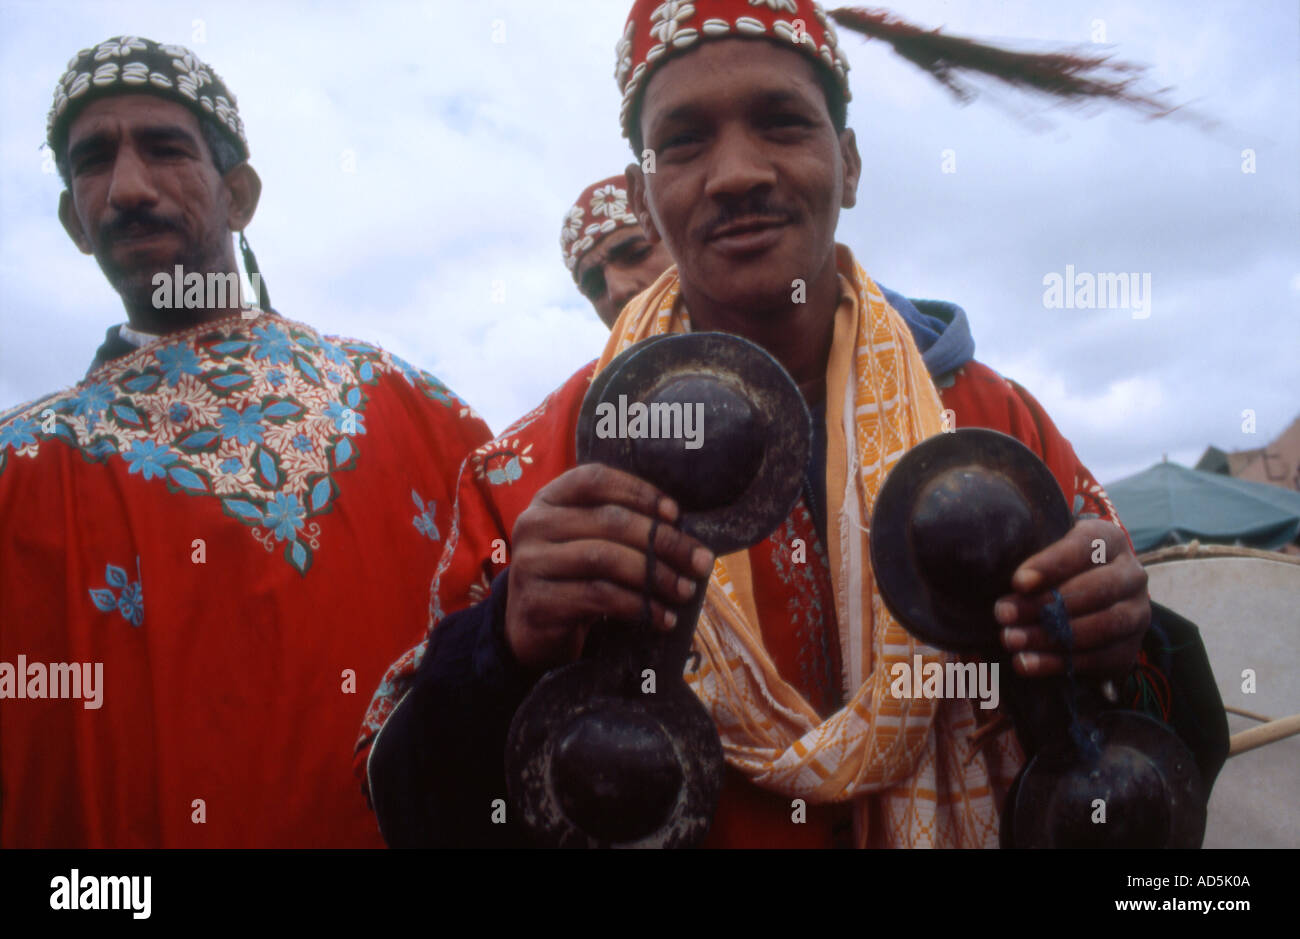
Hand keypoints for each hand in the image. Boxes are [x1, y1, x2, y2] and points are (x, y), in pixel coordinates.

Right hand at [505, 463, 714, 671]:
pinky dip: (638, 607)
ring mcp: (531, 563)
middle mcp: (534, 524)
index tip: (675, 514)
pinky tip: (661, 617)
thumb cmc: (572, 578)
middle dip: (663, 541)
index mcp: (548, 499)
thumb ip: (620, 528)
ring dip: (654, 576)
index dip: (638, 492)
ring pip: (605, 559)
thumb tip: (684, 534)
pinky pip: (598, 597)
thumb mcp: (588, 542)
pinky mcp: (538, 601)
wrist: (531, 630)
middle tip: (700, 562)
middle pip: (609, 521)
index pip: (594, 479)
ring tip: (684, 591)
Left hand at [994, 519, 1149, 677]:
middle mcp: (1132, 575)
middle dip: (1047, 605)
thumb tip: (1014, 585)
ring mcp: (1137, 613)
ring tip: (1011, 640)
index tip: (1017, 582)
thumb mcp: (1048, 554)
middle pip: (1097, 589)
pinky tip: (1028, 663)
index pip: (1085, 547)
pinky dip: (1060, 662)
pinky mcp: (1129, 648)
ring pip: (1103, 626)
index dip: (1052, 565)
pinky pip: (1100, 659)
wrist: (1089, 600)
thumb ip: (1034, 564)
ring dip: (1052, 636)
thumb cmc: (1056, 570)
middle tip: (1004, 615)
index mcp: (1110, 541)